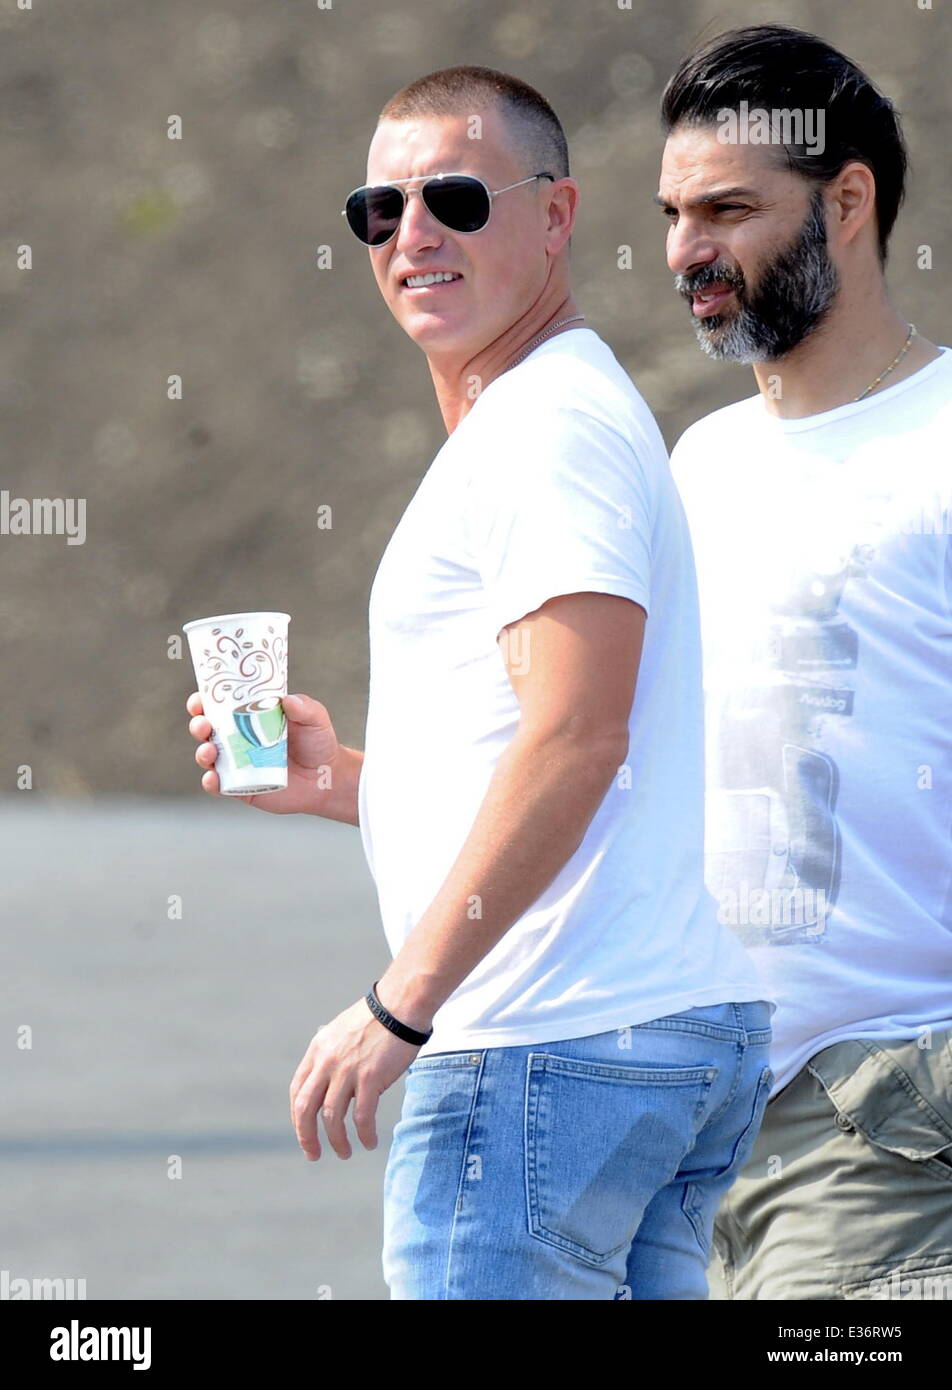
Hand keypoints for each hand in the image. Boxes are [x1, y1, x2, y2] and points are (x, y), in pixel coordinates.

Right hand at [186, 690, 341, 814]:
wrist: (327, 779)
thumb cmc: (317, 743)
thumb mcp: (315, 719)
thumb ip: (305, 708)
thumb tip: (287, 700)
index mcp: (249, 717)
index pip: (220, 705)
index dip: (204, 701)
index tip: (200, 699)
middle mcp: (238, 739)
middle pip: (207, 730)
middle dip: (198, 725)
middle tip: (204, 724)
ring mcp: (237, 764)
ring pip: (208, 757)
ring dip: (202, 752)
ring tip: (209, 751)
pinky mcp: (241, 787)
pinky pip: (219, 786)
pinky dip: (211, 782)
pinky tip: (213, 778)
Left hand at [289, 997, 420, 1159]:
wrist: (400, 1006)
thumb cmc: (377, 1019)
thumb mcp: (340, 1032)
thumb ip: (330, 1055)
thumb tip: (329, 1081)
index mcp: (317, 1050)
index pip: (297, 1091)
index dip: (298, 1117)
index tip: (305, 1132)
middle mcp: (327, 1062)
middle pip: (305, 1108)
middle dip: (306, 1136)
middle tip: (313, 1154)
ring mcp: (347, 1070)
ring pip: (332, 1117)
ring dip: (337, 1140)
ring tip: (345, 1153)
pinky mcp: (370, 1078)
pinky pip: (362, 1116)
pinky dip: (364, 1134)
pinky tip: (369, 1142)